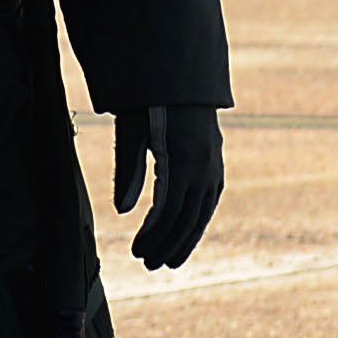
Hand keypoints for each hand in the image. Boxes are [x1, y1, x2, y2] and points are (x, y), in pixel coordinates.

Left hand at [111, 103, 223, 270]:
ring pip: (202, 212)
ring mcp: (213, 165)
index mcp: (183, 162)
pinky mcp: (215, 161)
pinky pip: (209, 199)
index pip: (168, 212)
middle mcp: (204, 168)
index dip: (153, 235)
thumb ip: (127, 171)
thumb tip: (121, 211)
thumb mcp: (131, 129)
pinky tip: (186, 231)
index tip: (137, 252)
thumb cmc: (149, 99)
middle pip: (188, 219)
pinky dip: (197, 218)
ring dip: (185, 238)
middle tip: (149, 265)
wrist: (180, 72)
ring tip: (168, 260)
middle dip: (168, 244)